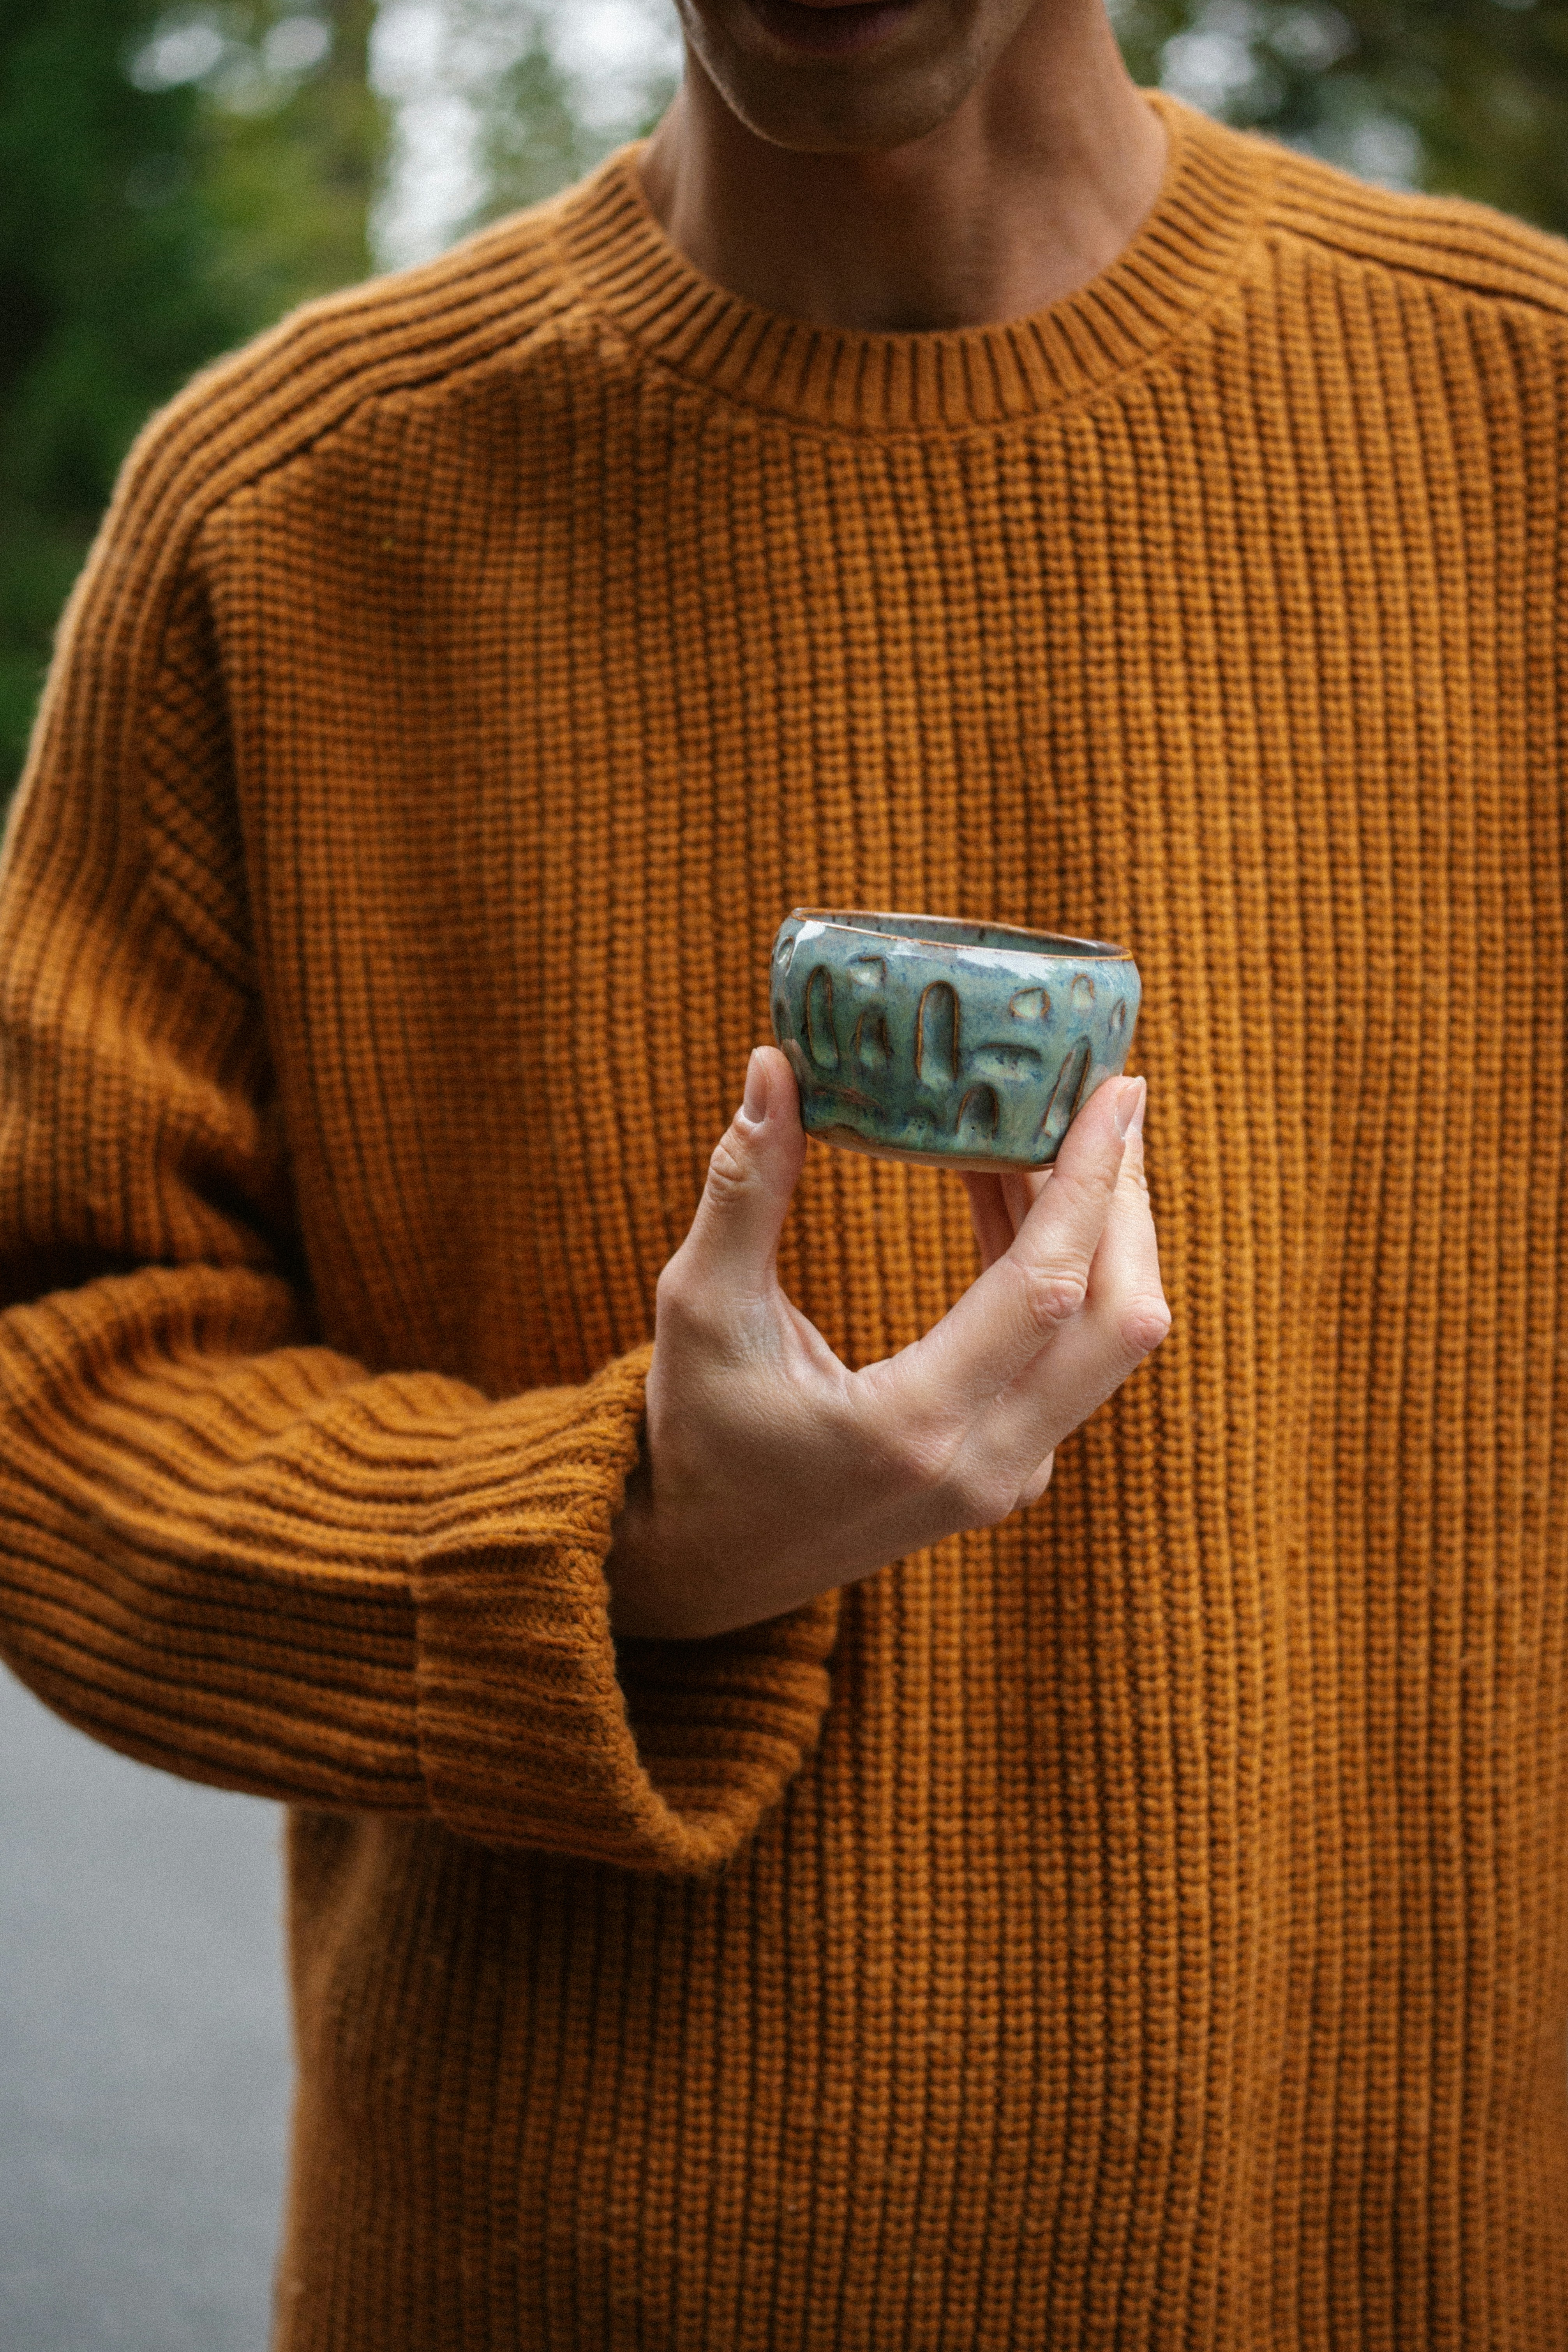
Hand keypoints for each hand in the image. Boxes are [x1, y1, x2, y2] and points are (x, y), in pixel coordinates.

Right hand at [604, 1047, 1169, 1640]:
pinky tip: (1007, 1189)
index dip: (1093, 1182)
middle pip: (1120, 1316)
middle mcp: (986, 1466)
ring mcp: (1011, 1477)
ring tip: (1039, 1128)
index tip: (1118, 1088)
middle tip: (1097, 1095)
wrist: (708, 1564)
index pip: (1048, 1289)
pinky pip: (1071, 1356)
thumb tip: (772, 1066)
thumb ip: (742, 1190)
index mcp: (913, 1430)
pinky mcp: (1013, 1470)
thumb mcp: (700, 1310)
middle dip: (1122, 1197)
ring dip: (1093, 1228)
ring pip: (1110, 1338)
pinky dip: (1061, 1267)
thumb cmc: (696, 1436)